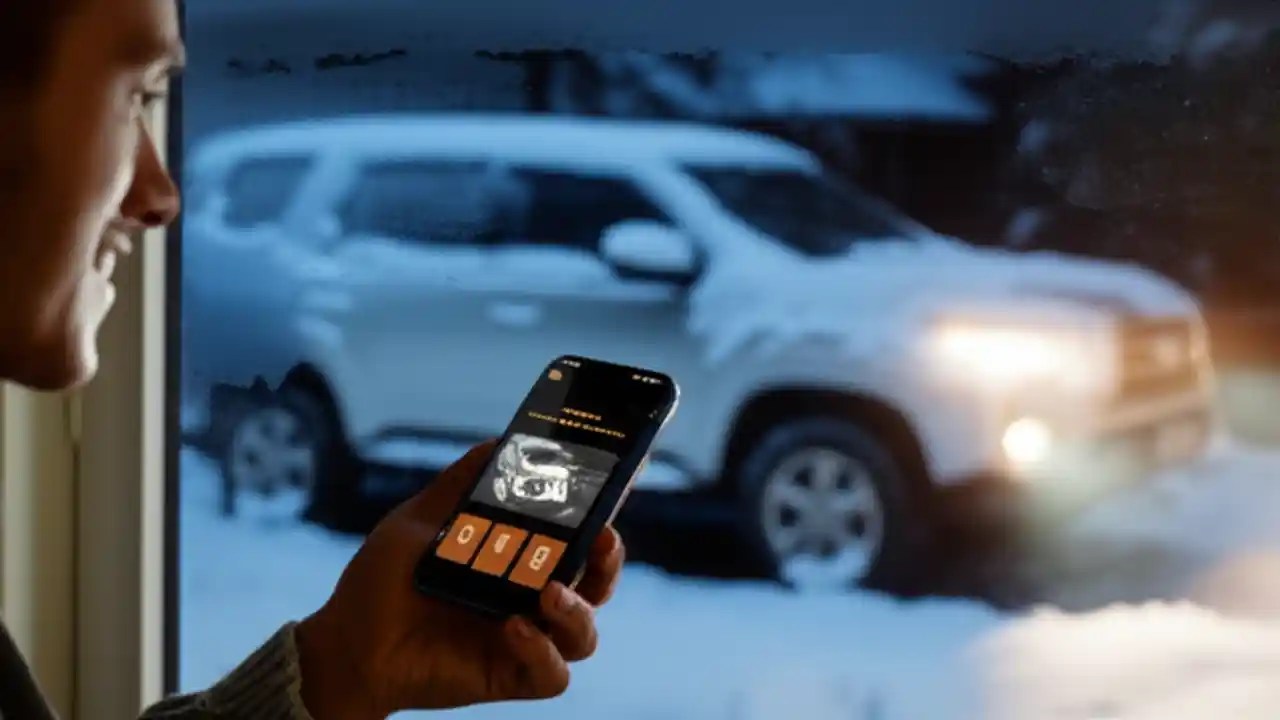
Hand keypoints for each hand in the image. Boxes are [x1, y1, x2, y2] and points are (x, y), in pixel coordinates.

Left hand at [294, 441, 626, 719]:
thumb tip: (498, 441)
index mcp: (520, 560)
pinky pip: (552, 675)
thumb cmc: (383, 581)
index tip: (611, 494)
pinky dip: (542, 652)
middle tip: (601, 540)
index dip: (602, 520)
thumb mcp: (421, 519)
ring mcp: (524, 641)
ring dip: (578, 611)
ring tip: (548, 593)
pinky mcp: (509, 677)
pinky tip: (515, 628)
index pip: (577, 541)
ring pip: (584, 634)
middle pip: (596, 585)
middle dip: (609, 564)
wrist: (347, 642)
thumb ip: (462, 484)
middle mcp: (531, 600)